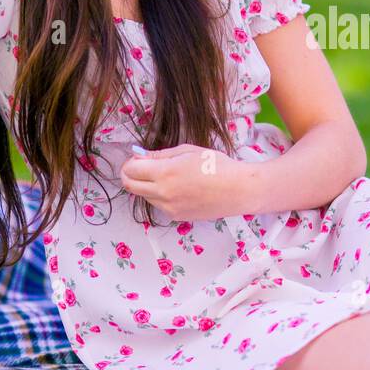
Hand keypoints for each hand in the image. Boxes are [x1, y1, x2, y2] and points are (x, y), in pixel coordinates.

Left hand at [119, 143, 251, 222]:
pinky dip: (162, 196)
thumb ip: (160, 155)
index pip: (131, 170)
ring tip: (169, 177)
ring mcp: (169, 208)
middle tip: (140, 167)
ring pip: (145, 196)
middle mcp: (163, 193)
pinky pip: (160, 205)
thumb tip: (140, 157)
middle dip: (130, 175)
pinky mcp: (177, 217)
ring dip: (148, 186)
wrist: (239, 190)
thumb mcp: (188, 152)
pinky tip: (180, 188)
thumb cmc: (217, 166)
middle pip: (131, 186)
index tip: (136, 158)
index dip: (130, 162)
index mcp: (165, 173)